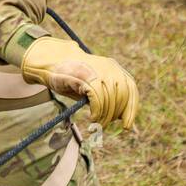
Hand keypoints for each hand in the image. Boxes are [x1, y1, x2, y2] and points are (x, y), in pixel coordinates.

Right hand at [21, 36, 139, 129]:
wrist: (53, 61)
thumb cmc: (74, 76)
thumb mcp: (95, 84)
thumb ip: (108, 96)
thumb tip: (119, 117)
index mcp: (114, 68)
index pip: (131, 89)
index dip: (131, 109)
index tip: (127, 125)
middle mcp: (110, 68)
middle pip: (121, 96)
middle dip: (114, 114)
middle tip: (104, 124)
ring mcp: (98, 71)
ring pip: (110, 98)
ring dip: (104, 115)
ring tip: (96, 122)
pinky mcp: (86, 76)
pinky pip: (98, 98)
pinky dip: (97, 111)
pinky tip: (92, 117)